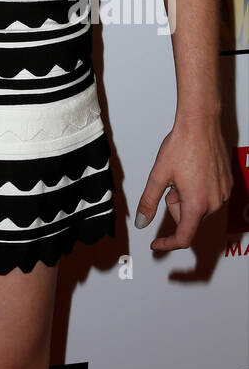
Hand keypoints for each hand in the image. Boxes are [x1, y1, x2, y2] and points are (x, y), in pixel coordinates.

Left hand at [134, 119, 231, 250]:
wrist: (200, 124)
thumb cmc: (180, 146)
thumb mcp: (158, 175)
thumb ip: (149, 202)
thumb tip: (141, 222)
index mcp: (196, 204)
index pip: (183, 237)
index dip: (167, 244)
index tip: (156, 244)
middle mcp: (214, 203)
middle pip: (189, 219)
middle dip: (176, 206)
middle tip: (171, 183)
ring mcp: (223, 194)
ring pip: (199, 208)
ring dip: (187, 198)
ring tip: (183, 173)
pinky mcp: (228, 185)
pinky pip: (209, 198)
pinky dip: (198, 191)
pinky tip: (194, 171)